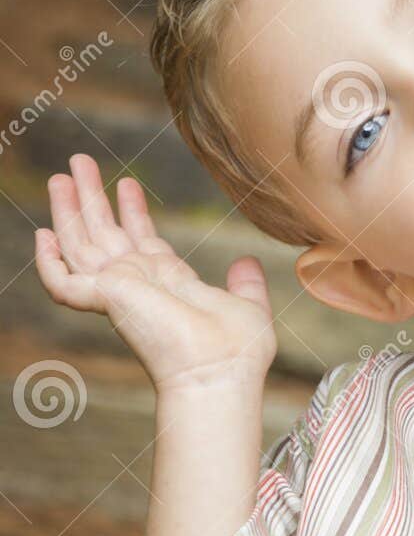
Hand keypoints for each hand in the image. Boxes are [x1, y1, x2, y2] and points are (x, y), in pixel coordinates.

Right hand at [35, 154, 276, 392]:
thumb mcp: (247, 306)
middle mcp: (139, 285)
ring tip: (64, 173)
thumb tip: (246, 262)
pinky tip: (44, 234)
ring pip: (82, 244)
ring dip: (71, 209)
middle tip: (80, 162)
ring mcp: (119, 292)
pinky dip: (50, 261)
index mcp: (168, 283)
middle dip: (93, 198)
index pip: (142, 240)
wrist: (220, 373)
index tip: (128, 184)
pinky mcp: (104, 301)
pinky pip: (63, 282)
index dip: (134, 212)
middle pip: (106, 234)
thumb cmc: (237, 352)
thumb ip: (245, 284)